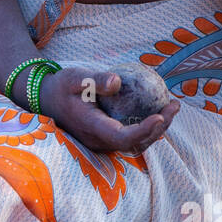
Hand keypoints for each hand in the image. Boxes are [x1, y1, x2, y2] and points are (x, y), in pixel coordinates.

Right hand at [38, 66, 179, 155]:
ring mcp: (102, 143)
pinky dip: (147, 127)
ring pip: (135, 144)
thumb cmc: (61, 87)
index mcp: (90, 127)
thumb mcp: (74, 77)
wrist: (46, 99)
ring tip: (172, 107)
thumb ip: (95, 80)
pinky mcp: (105, 139)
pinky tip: (157, 109)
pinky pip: (130, 138)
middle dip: (159, 128)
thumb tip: (118, 81)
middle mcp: (97, 141)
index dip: (143, 131)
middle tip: (174, 105)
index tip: (160, 115)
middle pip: (134, 144)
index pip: (121, 137)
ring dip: (157, 129)